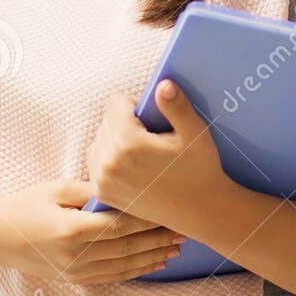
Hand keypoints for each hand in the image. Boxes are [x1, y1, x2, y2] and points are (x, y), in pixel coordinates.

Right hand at [0, 179, 182, 285]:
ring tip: (176, 246)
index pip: (122, 225)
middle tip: (183, 227)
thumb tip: (123, 186)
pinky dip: (137, 271)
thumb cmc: (26, 205)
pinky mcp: (76, 281)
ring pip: (126, 267)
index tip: (169, 208)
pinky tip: (154, 262)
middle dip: (158, 238)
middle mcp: (78, 256)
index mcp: (73, 230)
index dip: (148, 218)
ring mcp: (77, 272)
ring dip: (153, 257)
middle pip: (129, 248)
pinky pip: (114, 278)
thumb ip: (92, 190)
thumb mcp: (56, 188)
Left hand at [86, 81, 224, 230]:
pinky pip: (96, 161)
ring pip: (99, 139)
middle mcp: (108, 161)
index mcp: (128, 142)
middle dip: (126, 122)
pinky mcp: (102, 193)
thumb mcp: (195, 134)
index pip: (116, 102)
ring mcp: (102, 179)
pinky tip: (133, 166)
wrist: (199, 211)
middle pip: (107, 120)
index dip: (137, 106)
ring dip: (116, 139)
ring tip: (142, 152)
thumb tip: (163, 84)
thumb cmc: (200, 169)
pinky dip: (110, 158)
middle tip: (152, 139)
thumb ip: (176, 107)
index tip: (154, 121)